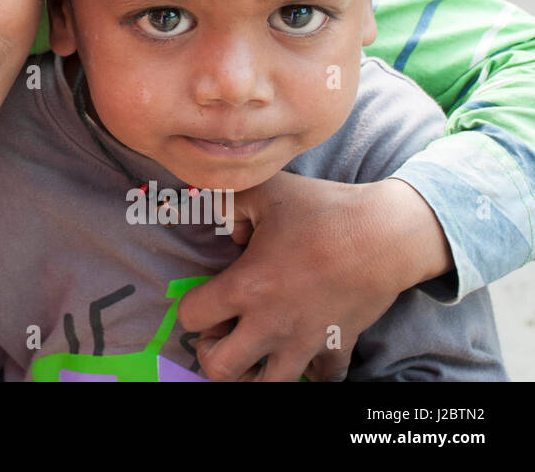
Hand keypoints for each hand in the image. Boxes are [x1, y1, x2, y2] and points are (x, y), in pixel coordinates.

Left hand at [178, 173, 449, 381]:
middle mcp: (269, 324)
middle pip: (220, 369)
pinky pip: (322, 379)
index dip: (189, 308)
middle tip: (221, 333)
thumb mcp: (265, 190)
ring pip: (267, 385)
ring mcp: (304, 342)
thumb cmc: (322, 210)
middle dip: (211, 355)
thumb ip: (228, 200)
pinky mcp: (337, 348)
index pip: (191, 318)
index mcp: (245, 287)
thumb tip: (221, 222)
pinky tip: (304, 351)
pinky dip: (311, 371)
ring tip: (254, 349)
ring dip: (253, 372)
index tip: (203, 297)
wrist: (387, 234)